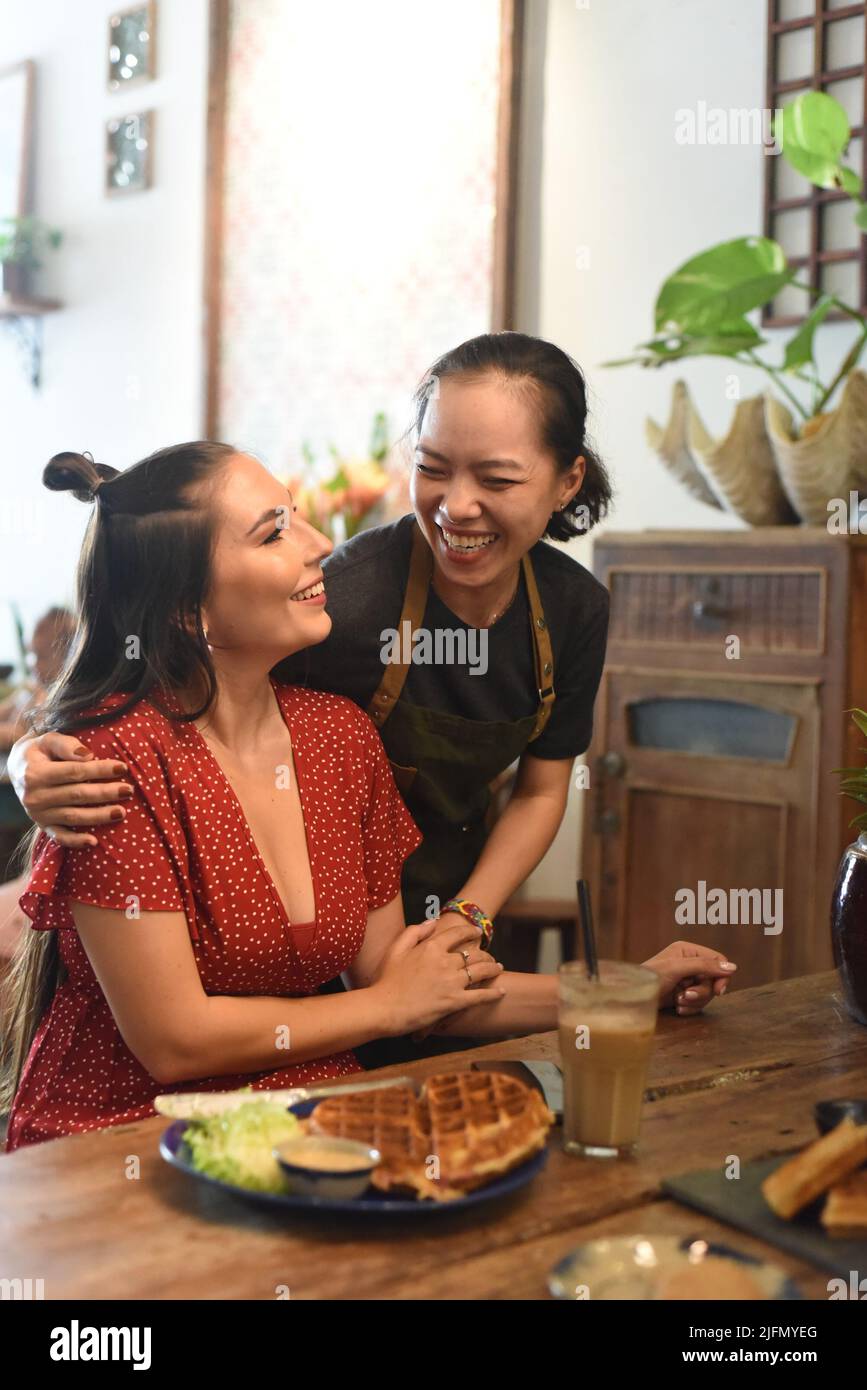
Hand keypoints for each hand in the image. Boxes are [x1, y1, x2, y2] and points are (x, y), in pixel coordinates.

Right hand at [9, 731, 132, 847]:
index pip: (74, 772)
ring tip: (122, 812)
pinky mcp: (42, 825)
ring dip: (99, 816)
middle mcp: (35, 796)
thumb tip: (88, 755)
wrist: (18, 769)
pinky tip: (94, 842)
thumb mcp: (48, 740)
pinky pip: (59, 836)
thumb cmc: (40, 752)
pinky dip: (76, 841)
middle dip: (105, 793)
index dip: (100, 770)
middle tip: (128, 790)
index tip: (122, 768)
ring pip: (73, 816)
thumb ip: (66, 745)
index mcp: (36, 773)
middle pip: (77, 795)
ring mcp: (38, 813)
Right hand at [370, 919, 503, 1035]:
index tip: (478, 932)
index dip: (471, 932)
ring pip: (481, 972)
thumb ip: (414, 932)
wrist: (384, 1008)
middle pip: (474, 954)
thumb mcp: (396, 949)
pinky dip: (493, 994)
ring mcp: (452, 982)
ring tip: (499, 968)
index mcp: (431, 947)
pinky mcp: (455, 1002)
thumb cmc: (386, 980)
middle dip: (486, 954)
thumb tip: (432, 921)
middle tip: (491, 956)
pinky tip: (501, 992)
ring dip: (493, 969)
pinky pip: (480, 996)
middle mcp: (445, 962)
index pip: (458, 934)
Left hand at [641, 940, 736, 1014]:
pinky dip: (690, 1008)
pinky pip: (698, 1004)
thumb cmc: (649, 977)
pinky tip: (677, 1008)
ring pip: (707, 994)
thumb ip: (704, 966)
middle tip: (685, 996)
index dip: (722, 976)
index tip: (718, 991)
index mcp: (688, 951)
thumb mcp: (677, 969)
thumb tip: (733, 967)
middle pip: (714, 981)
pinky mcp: (683, 995)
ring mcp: (687, 980)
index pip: (718, 960)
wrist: (631, 999)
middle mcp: (689, 964)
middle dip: (701, 992)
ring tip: (678, 1001)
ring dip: (694, 1001)